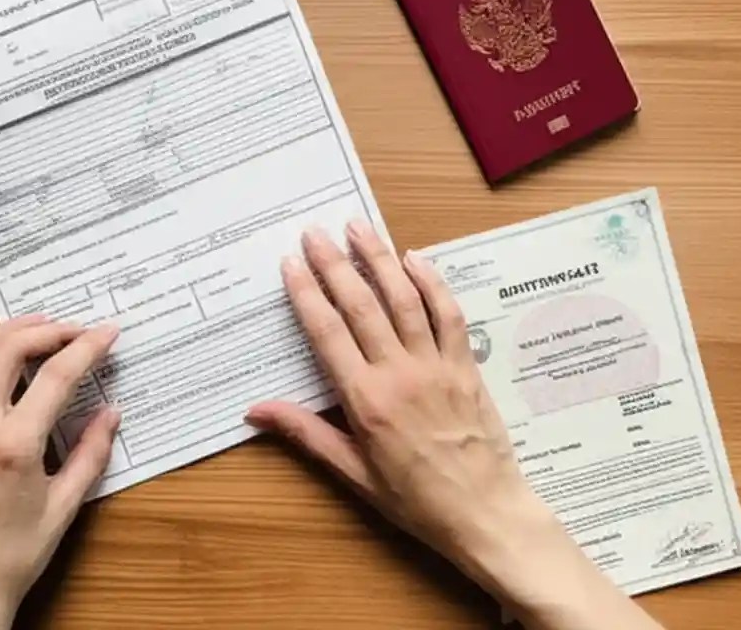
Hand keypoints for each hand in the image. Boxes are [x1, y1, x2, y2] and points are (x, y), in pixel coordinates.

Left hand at [0, 314, 120, 629]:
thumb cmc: (15, 553)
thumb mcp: (66, 505)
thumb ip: (91, 452)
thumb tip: (111, 413)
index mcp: (13, 446)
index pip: (56, 375)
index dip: (86, 347)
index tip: (106, 333)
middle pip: (7, 351)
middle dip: (44, 330)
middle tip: (70, 328)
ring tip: (26, 323)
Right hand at [247, 222, 663, 629]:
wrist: (484, 513)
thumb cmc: (416, 501)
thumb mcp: (354, 474)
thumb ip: (307, 434)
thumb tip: (256, 410)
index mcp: (367, 401)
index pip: (328, 333)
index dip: (306, 294)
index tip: (291, 263)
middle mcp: (400, 374)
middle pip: (362, 305)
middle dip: (335, 264)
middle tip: (315, 232)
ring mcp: (437, 365)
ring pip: (405, 298)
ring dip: (380, 258)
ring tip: (359, 227)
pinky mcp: (466, 366)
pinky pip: (448, 314)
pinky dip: (432, 282)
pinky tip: (415, 258)